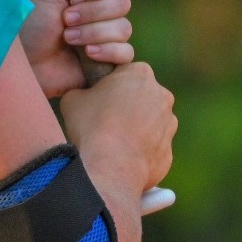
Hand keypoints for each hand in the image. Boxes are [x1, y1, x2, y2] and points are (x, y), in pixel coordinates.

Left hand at [18, 0, 131, 97]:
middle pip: (122, 2)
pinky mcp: (107, 61)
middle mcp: (100, 10)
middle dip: (92, 12)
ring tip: (68, 39)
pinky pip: (126, 53)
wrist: (23, 61)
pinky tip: (87, 54)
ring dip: (93, 32)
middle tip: (65, 20)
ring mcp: (105, 36)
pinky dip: (107, 51)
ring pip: (124, 28)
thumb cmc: (29, 22)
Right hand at [58, 61, 175, 194]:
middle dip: (126, 105)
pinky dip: (138, 151)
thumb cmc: (92, 127)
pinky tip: (121, 158)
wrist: (110, 169)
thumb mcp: (72, 98)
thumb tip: (83, 97)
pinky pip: (151, 147)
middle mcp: (162, 95)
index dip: (108, 84)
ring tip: (111, 142)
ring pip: (149, 122)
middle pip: (140, 96)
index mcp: (140, 73)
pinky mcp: (168, 151)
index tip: (96, 99)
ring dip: (134, 128)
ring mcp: (169, 125)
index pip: (124, 72)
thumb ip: (82, 91)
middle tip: (102, 120)